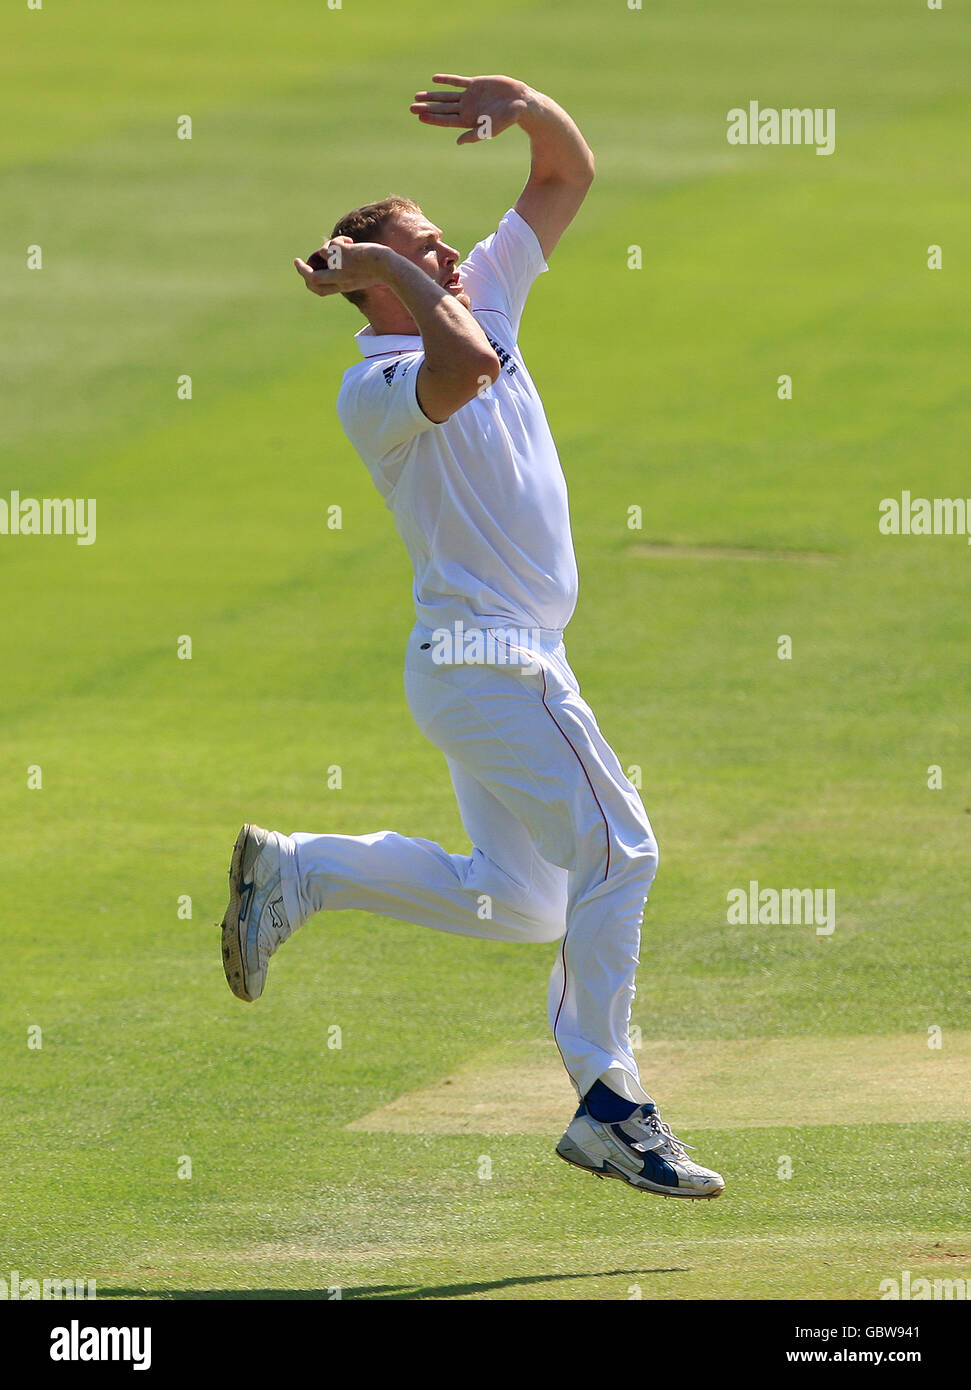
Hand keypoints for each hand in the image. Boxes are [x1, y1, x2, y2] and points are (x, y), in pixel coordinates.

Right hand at [293, 238, 390, 296]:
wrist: (389, 268)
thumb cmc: (383, 271)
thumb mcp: (364, 276)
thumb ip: (351, 274)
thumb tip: (338, 261)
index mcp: (343, 287)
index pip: (320, 290)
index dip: (310, 283)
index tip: (306, 274)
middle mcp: (338, 280)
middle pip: (311, 278)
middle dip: (301, 269)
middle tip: (296, 261)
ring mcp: (339, 267)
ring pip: (320, 254)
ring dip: (329, 246)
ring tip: (346, 244)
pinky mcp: (342, 255)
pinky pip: (331, 244)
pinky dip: (339, 241)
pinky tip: (351, 242)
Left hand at [410, 73, 529, 145]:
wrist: (520, 103)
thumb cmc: (506, 119)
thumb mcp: (489, 128)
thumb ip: (474, 135)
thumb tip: (458, 142)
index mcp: (467, 121)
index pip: (445, 120)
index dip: (432, 118)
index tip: (419, 116)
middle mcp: (466, 109)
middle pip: (442, 108)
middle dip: (427, 107)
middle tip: (411, 107)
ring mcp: (470, 96)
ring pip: (446, 96)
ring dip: (432, 95)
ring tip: (417, 95)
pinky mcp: (475, 84)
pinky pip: (457, 82)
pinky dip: (446, 80)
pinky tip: (435, 80)